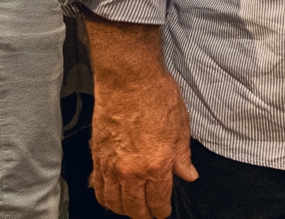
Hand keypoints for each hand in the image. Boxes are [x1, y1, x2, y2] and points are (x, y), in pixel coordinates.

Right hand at [90, 69, 197, 218]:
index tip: (164, 211)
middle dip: (144, 215)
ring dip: (124, 208)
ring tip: (132, 207)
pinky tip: (112, 195)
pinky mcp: (96, 157)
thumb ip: (182, 157)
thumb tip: (188, 174)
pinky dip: (105, 196)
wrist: (128, 80)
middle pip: (134, 209)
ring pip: (113, 202)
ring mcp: (111, 166)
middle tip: (150, 213)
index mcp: (156, 165)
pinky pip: (98, 187)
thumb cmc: (157, 97)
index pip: (158, 202)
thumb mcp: (181, 127)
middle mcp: (131, 171)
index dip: (162, 211)